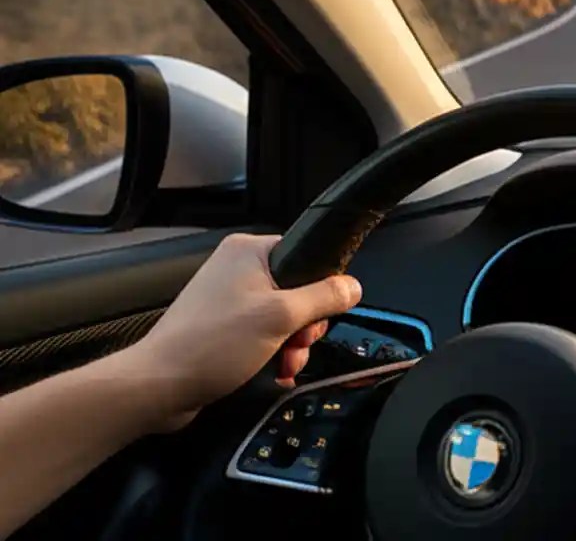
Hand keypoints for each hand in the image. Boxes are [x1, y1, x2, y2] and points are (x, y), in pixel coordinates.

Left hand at [123, 234, 361, 430]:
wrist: (159, 386)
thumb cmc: (214, 344)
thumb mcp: (281, 317)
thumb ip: (324, 297)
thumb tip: (353, 286)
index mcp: (248, 251)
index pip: (305, 255)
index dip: (320, 287)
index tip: (318, 316)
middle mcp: (236, 268)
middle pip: (298, 290)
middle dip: (305, 326)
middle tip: (297, 344)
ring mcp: (227, 299)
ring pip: (283, 317)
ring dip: (292, 345)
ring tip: (284, 365)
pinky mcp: (221, 327)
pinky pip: (263, 334)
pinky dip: (273, 353)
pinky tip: (274, 372)